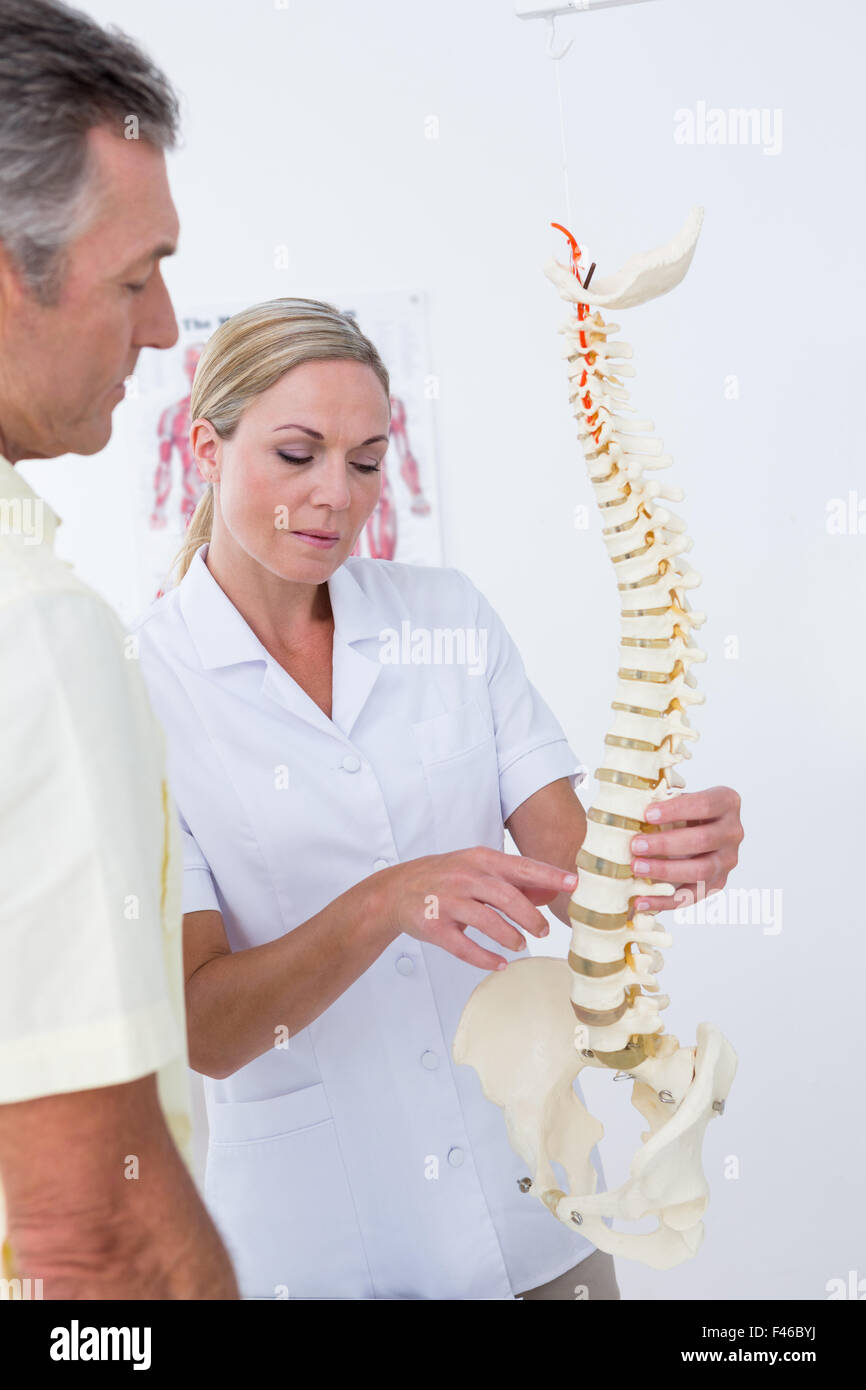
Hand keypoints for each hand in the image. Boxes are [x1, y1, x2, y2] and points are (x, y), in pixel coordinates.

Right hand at [378, 847, 578, 970]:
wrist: (396, 890)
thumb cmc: (445, 877)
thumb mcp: (477, 867)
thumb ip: (512, 878)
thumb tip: (552, 889)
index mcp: (480, 860)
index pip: (521, 867)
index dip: (550, 876)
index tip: (575, 884)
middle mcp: (464, 877)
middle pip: (507, 897)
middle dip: (531, 917)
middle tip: (544, 931)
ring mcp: (448, 902)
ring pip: (487, 922)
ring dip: (510, 936)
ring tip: (520, 944)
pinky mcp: (434, 926)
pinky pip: (464, 946)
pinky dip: (485, 958)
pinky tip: (499, 963)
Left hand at [628, 785, 743, 911]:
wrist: (696, 828)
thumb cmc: (682, 810)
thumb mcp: (677, 798)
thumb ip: (661, 800)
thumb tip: (629, 809)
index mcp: (727, 802)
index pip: (705, 805)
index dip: (676, 810)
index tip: (647, 815)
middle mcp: (733, 832)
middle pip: (703, 840)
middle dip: (666, 844)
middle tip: (636, 845)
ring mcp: (727, 860)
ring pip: (701, 870)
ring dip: (665, 870)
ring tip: (637, 867)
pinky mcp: (717, 883)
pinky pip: (692, 896)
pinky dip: (664, 901)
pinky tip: (641, 901)